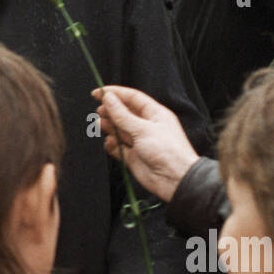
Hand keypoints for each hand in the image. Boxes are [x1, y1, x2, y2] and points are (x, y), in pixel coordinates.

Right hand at [94, 85, 199, 201]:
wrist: (175, 180)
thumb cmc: (168, 151)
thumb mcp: (143, 128)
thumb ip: (122, 114)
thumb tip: (108, 98)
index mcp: (154, 114)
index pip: (132, 98)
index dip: (115, 93)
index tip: (98, 93)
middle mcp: (146, 126)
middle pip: (124, 113)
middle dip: (110, 110)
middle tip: (99, 111)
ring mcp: (139, 141)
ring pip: (119, 129)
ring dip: (109, 126)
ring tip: (101, 124)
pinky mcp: (133, 156)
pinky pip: (118, 147)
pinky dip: (112, 144)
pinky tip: (110, 143)